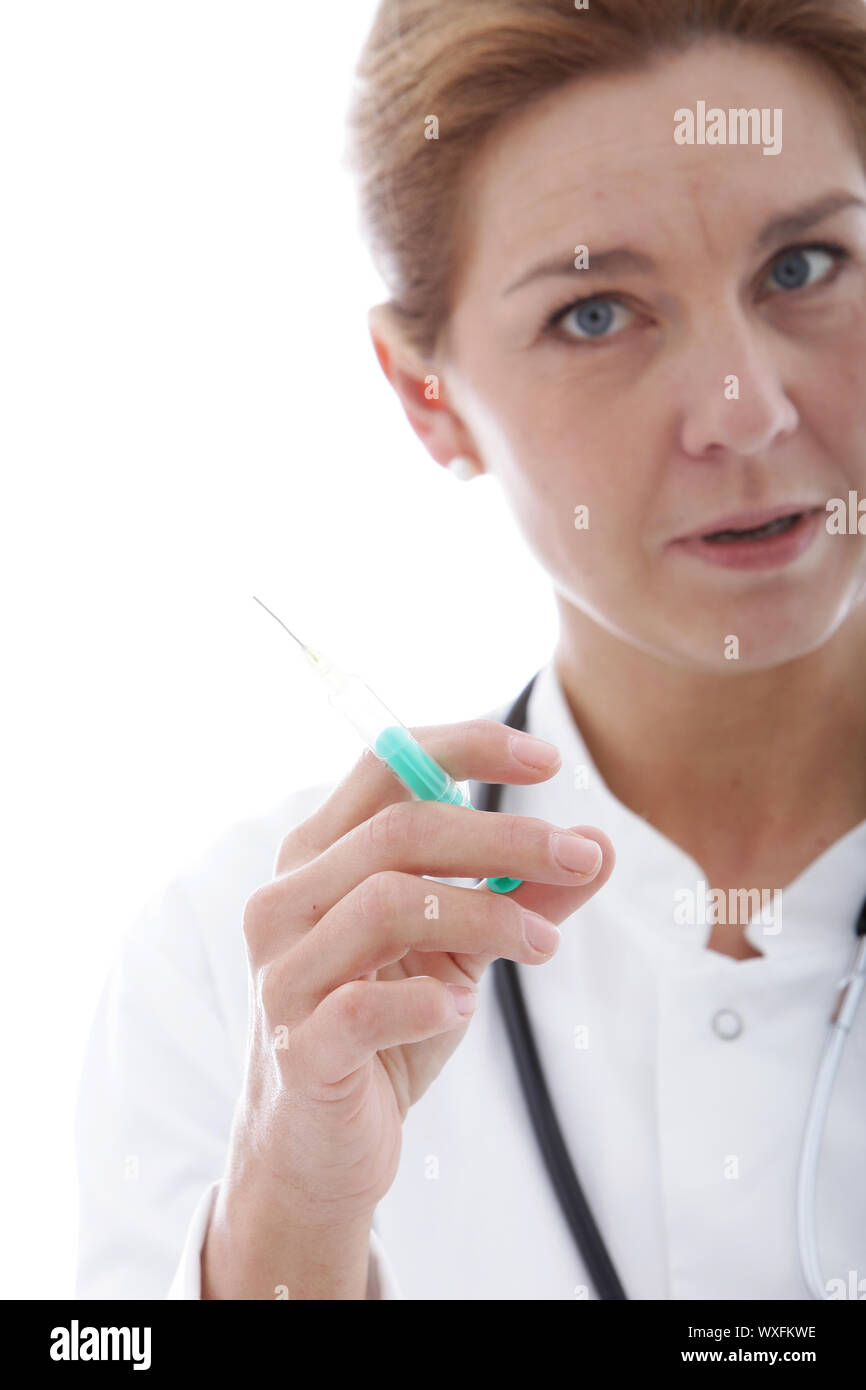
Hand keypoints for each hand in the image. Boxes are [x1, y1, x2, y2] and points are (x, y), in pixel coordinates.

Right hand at [203, 719, 613, 1296]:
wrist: (320, 1148)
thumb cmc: (386, 1029)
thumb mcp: (461, 950)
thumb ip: (519, 895)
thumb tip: (601, 847)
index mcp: (319, 855)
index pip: (385, 764)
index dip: (467, 747)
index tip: (551, 761)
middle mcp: (286, 899)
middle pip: (399, 830)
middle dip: (505, 836)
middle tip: (582, 858)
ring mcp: (283, 971)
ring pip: (387, 903)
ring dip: (485, 914)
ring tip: (544, 942)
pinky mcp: (296, 1046)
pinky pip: (364, 1006)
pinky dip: (427, 1001)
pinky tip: (461, 1008)